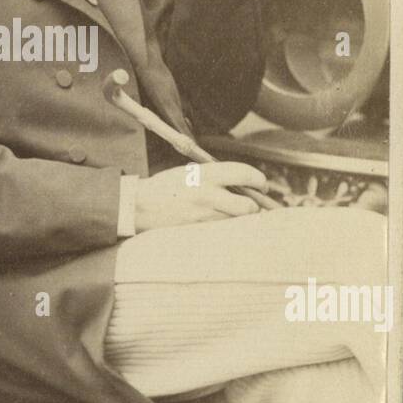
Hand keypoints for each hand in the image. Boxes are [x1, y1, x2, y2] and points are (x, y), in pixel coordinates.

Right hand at [134, 161, 268, 232]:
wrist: (140, 205)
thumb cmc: (166, 186)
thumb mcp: (190, 172)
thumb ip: (215, 175)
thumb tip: (243, 183)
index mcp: (206, 173)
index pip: (244, 173)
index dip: (259, 180)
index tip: (262, 185)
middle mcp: (207, 193)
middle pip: (248, 206)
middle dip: (255, 207)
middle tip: (255, 206)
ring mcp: (203, 215)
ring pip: (237, 222)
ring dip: (241, 220)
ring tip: (235, 215)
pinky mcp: (198, 230)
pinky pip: (222, 231)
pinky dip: (227, 228)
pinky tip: (222, 224)